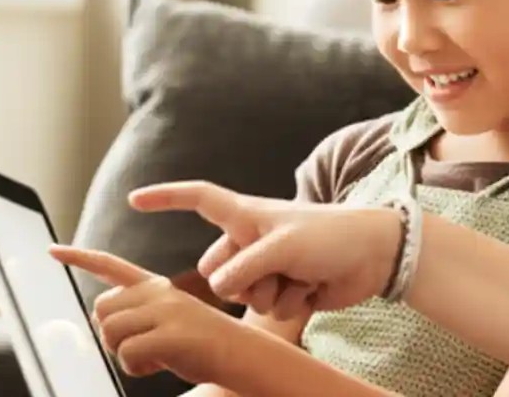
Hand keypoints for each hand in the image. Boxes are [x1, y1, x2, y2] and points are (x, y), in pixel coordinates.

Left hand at [48, 245, 238, 383]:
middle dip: (112, 335)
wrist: (244, 354)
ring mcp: (166, 311)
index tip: (52, 250)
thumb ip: (136, 314)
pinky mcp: (171, 334)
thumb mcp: (167, 320)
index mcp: (156, 286)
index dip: (79, 258)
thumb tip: (101, 321)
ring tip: (155, 356)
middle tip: (143, 346)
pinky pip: (126, 353)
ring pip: (111, 333)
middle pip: (101, 311)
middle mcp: (159, 292)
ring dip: (125, 354)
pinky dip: (136, 368)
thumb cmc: (202, 344)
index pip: (111, 267)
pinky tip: (159, 365)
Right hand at [128, 182, 401, 316]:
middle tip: (277, 265)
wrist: (374, 256)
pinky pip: (269, 310)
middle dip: (241, 278)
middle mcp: (251, 240)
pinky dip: (292, 303)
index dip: (165, 198)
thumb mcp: (282, 247)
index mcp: (245, 215)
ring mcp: (267, 267)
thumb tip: (217, 290)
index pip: (197, 199)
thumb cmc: (330, 235)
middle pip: (214, 271)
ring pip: (242, 297)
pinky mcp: (285, 290)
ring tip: (302, 275)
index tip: (133, 199)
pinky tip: (314, 288)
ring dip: (272, 294)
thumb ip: (243, 269)